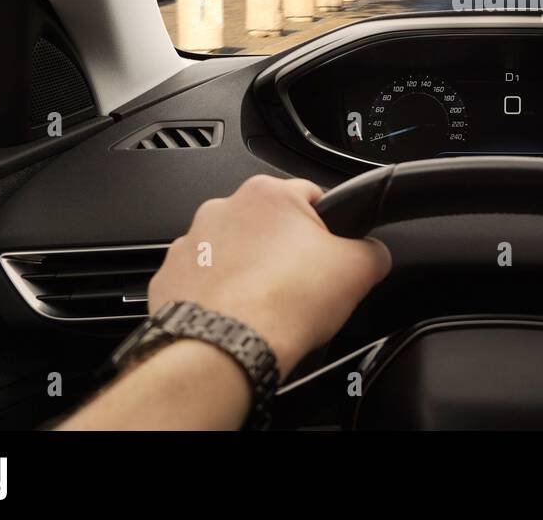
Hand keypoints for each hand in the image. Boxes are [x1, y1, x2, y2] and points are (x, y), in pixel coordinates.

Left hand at [148, 175, 390, 379]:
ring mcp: (190, 244)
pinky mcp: (169, 279)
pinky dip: (219, 297)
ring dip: (249, 272)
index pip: (311, 196)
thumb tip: (372, 254)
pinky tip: (237, 318)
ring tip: (267, 307)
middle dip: (285, 252)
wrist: (225, 349)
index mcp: (268, 193)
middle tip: (301, 287)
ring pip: (233, 254)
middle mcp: (222, 208)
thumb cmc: (284, 304)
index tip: (330, 257)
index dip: (328, 229)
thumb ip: (373, 250)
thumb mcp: (359, 270)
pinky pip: (203, 283)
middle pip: (269, 227)